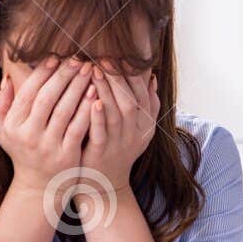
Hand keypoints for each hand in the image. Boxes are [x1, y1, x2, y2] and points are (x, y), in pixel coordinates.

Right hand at [0, 58, 93, 193]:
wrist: (39, 187)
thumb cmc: (23, 151)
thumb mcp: (4, 131)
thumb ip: (1, 105)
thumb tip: (6, 78)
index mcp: (13, 125)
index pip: (28, 92)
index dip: (42, 73)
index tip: (56, 57)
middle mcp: (29, 135)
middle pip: (47, 98)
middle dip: (63, 76)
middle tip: (78, 60)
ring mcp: (48, 147)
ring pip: (64, 111)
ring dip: (78, 88)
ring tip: (89, 72)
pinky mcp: (67, 156)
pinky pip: (79, 128)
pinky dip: (87, 110)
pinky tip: (96, 95)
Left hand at [79, 66, 158, 206]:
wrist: (104, 185)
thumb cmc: (117, 148)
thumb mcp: (137, 128)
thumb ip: (145, 103)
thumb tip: (151, 75)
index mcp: (145, 125)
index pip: (142, 94)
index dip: (132, 75)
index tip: (120, 56)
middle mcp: (135, 134)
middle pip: (130, 101)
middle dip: (117, 78)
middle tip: (104, 58)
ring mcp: (119, 145)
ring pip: (116, 114)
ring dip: (106, 91)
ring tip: (94, 71)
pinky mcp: (101, 154)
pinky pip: (101, 133)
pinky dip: (97, 116)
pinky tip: (91, 100)